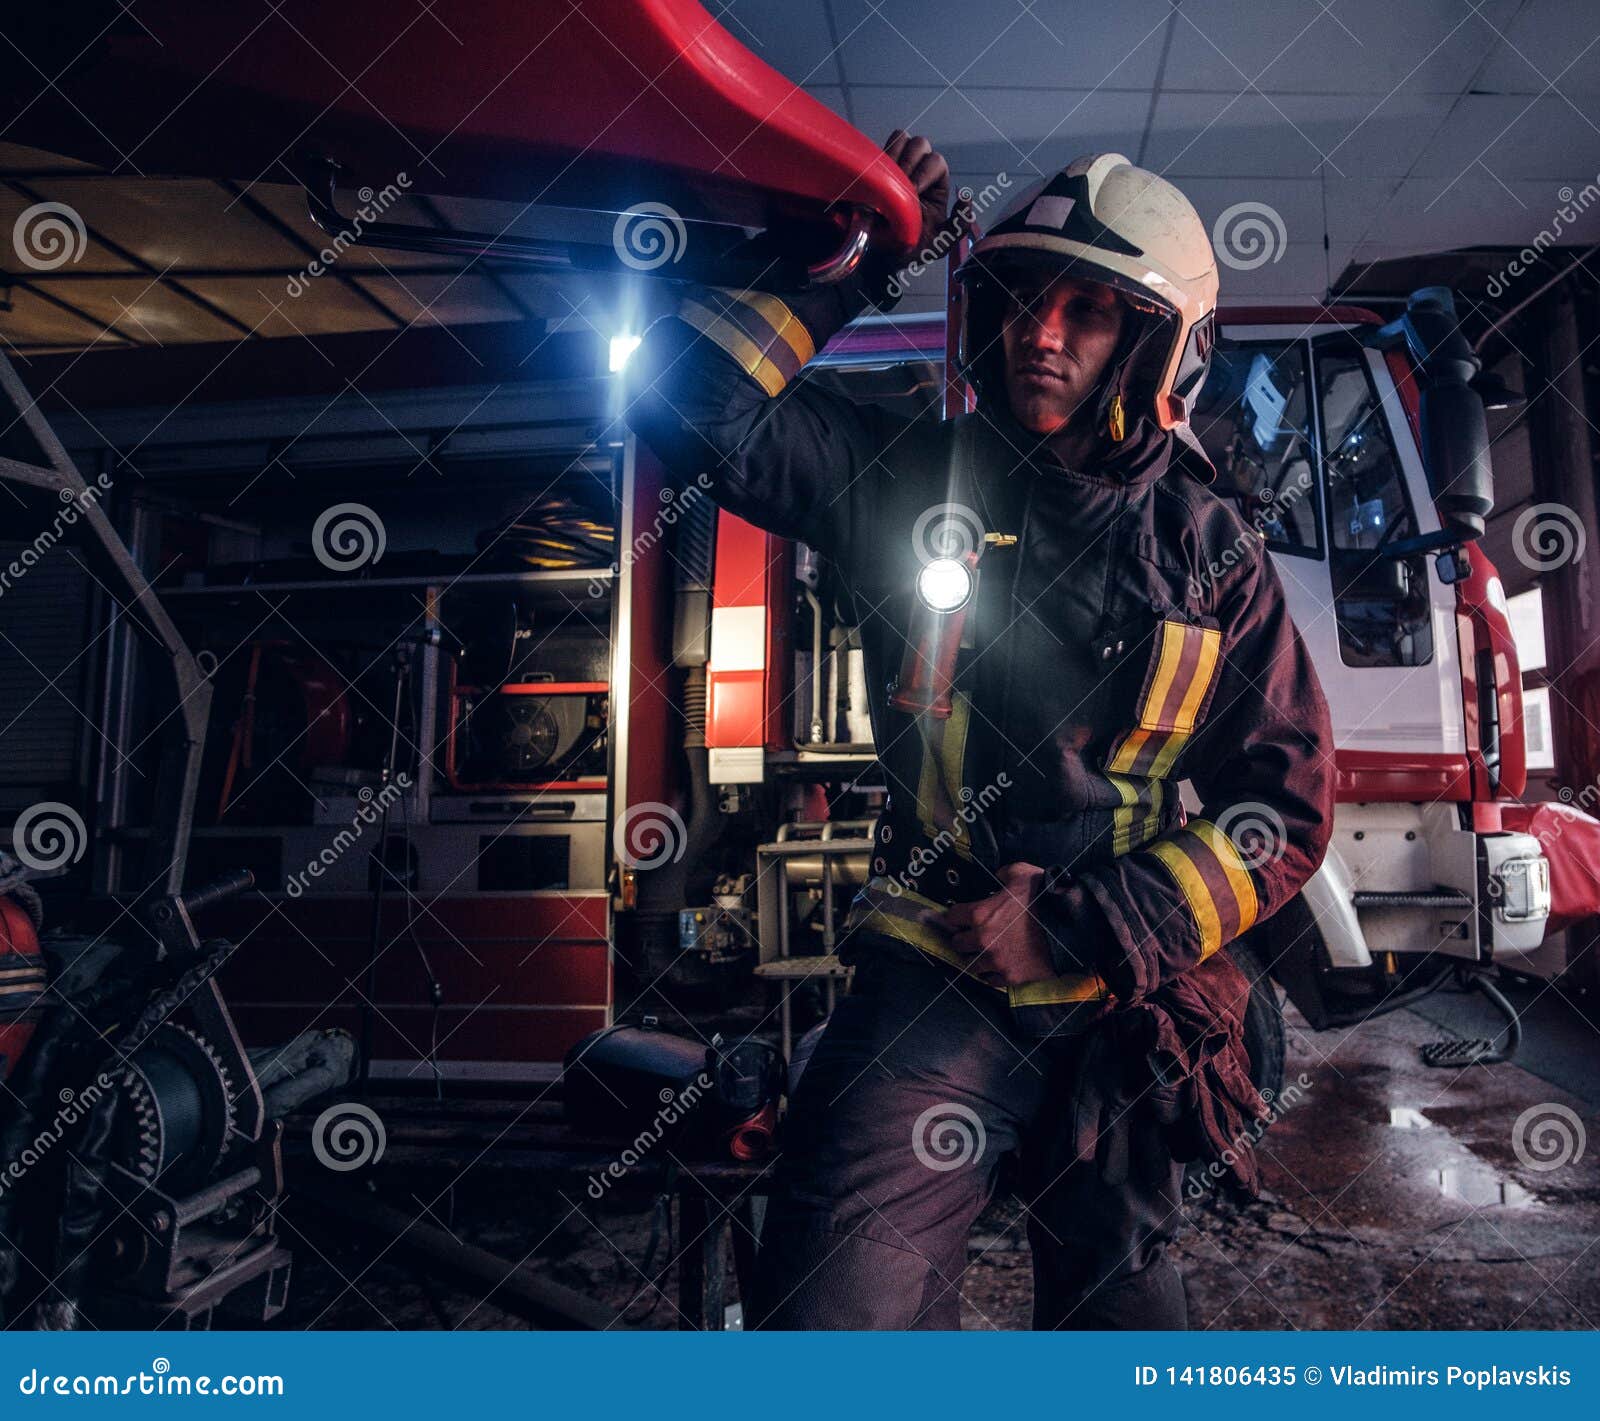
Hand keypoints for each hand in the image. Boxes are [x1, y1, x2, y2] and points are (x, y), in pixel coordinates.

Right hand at [881, 130, 973, 258]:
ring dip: (895, 156)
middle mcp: (918, 170)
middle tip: (899, 185)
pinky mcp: (877, 169)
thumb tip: (966, 196)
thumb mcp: (942, 243)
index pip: (936, 161)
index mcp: (936, 184)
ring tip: (887, 181)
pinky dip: (880, 156)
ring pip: (902, 139)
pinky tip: (876, 178)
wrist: (883, 256)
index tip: (912, 192)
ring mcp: (897, 166)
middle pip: (921, 144)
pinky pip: (881, 147)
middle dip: (909, 162)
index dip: (925, 172)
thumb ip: (960, 225)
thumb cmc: (912, 248)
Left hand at [942, 862, 1056, 989]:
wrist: (1071, 928)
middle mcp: (982, 940)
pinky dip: (991, 974)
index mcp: (980, 914)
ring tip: (983, 953)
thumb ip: (1004, 873)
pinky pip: (990, 980)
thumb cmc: (1045, 899)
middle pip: (957, 944)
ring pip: (971, 965)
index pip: (952, 917)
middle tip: (971, 935)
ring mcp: (996, 961)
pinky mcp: (1010, 977)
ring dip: (975, 958)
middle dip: (963, 938)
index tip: (960, 917)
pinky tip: (997, 966)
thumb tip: (998, 877)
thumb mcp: (1022, 873)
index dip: (956, 916)